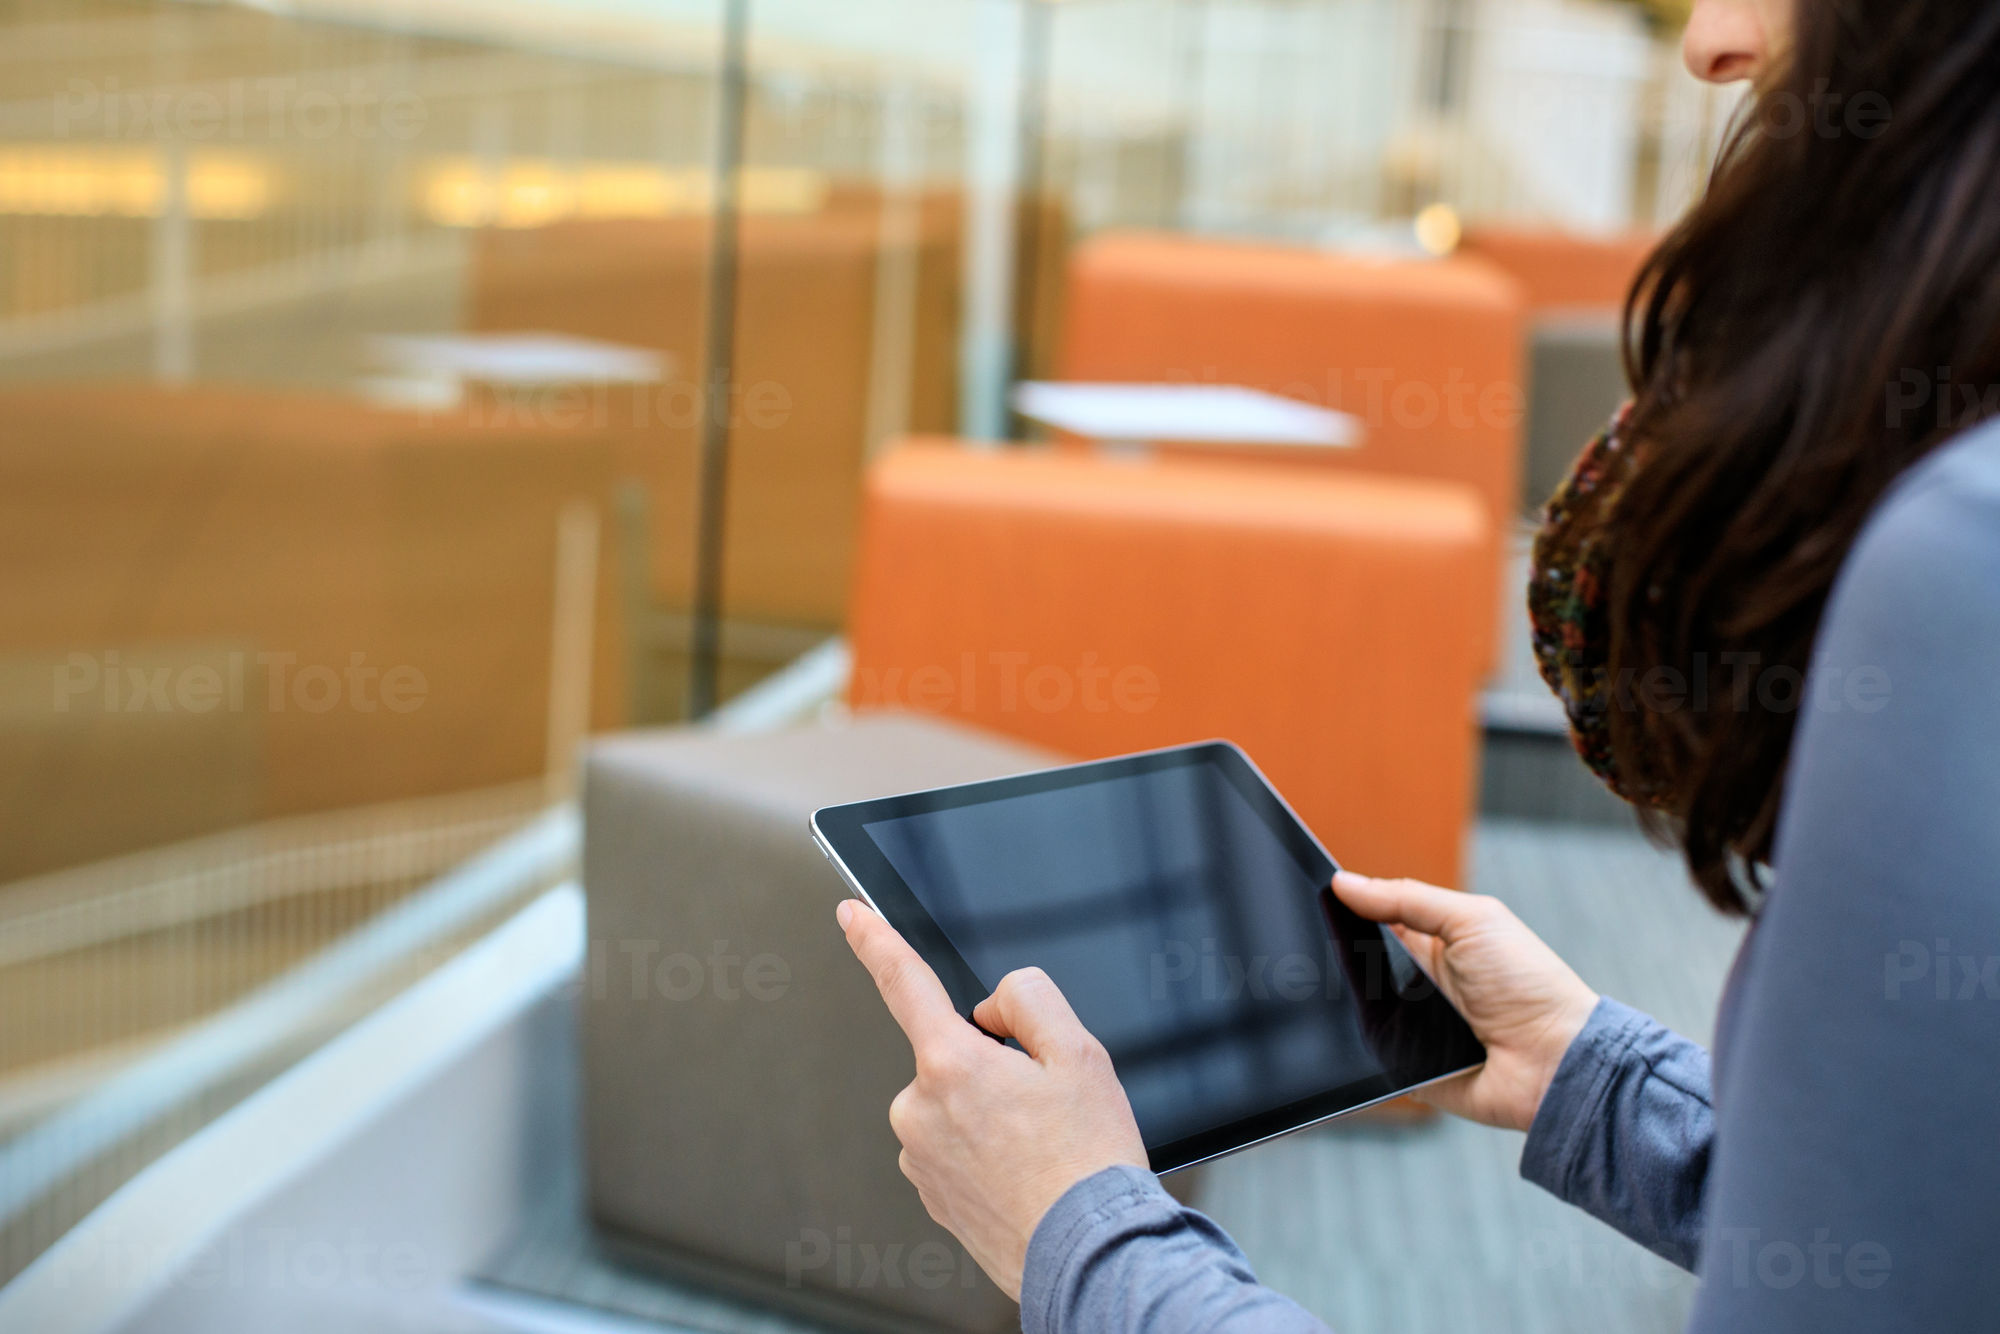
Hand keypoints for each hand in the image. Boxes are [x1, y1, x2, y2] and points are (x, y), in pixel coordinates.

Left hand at [837, 898, 1147, 1300]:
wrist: (1089, 1255)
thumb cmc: (1088, 1163)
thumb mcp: (1081, 1053)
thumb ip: (1029, 1000)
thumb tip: (992, 1008)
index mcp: (950, 1064)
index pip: (904, 982)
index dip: (875, 940)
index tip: (852, 915)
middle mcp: (919, 1110)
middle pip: (951, 1054)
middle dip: (992, 1066)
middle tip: (1046, 1106)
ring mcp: (919, 1156)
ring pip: (954, 1103)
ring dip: (990, 1113)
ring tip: (1041, 1148)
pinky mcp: (930, 1194)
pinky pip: (954, 1147)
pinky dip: (986, 1152)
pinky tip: (1024, 1172)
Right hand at [1333, 871, 1599, 1132]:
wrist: (1555, 1060)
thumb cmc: (1529, 983)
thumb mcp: (1471, 920)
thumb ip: (1406, 899)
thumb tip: (1343, 882)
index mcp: (1430, 942)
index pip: (1372, 919)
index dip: (1345, 907)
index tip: (1314, 892)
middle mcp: (1415, 982)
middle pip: (1355, 962)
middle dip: (1335, 953)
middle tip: (1314, 941)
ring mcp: (1408, 1025)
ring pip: (1352, 1007)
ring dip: (1343, 997)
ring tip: (1331, 984)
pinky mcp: (1404, 1066)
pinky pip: (1365, 1053)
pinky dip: (1356, 1043)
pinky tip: (1350, 1028)